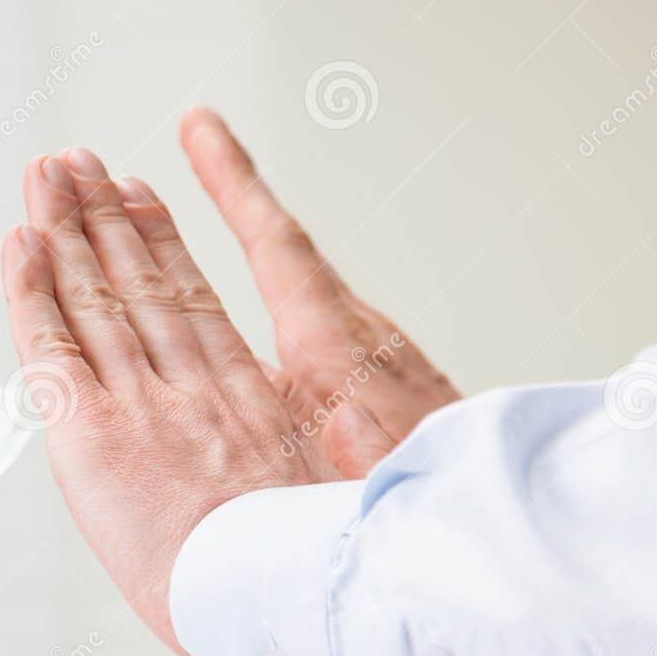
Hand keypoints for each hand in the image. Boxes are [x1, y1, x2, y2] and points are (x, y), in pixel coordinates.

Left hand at [3, 148, 318, 654]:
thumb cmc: (302, 578)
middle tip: (74, 164)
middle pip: (133, 284)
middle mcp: (188, 388)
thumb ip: (314, 465)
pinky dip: (29, 292)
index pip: (189, 303)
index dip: (158, 244)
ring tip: (44, 174)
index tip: (137, 195)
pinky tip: (16, 244)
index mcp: (246, 402)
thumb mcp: (324, 508)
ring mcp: (138, 402)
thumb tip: (334, 439)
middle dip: (100, 218)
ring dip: (61, 230)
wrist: (266, 597)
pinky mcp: (88, 429)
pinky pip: (48, 344)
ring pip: (91, 298)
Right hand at [180, 108, 459, 476]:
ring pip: (288, 291)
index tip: (202, 131)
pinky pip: (299, 333)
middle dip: (226, 198)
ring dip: (236, 254)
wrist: (492, 523)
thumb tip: (348, 421)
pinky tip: (225, 338)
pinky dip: (263, 309)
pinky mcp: (365, 392)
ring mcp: (362, 364)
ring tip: (164, 228)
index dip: (237, 189)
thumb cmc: (433, 504)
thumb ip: (364, 453)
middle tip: (177, 146)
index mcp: (346, 358)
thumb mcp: (385, 488)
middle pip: (278, 253)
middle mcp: (354, 344)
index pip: (281, 251)